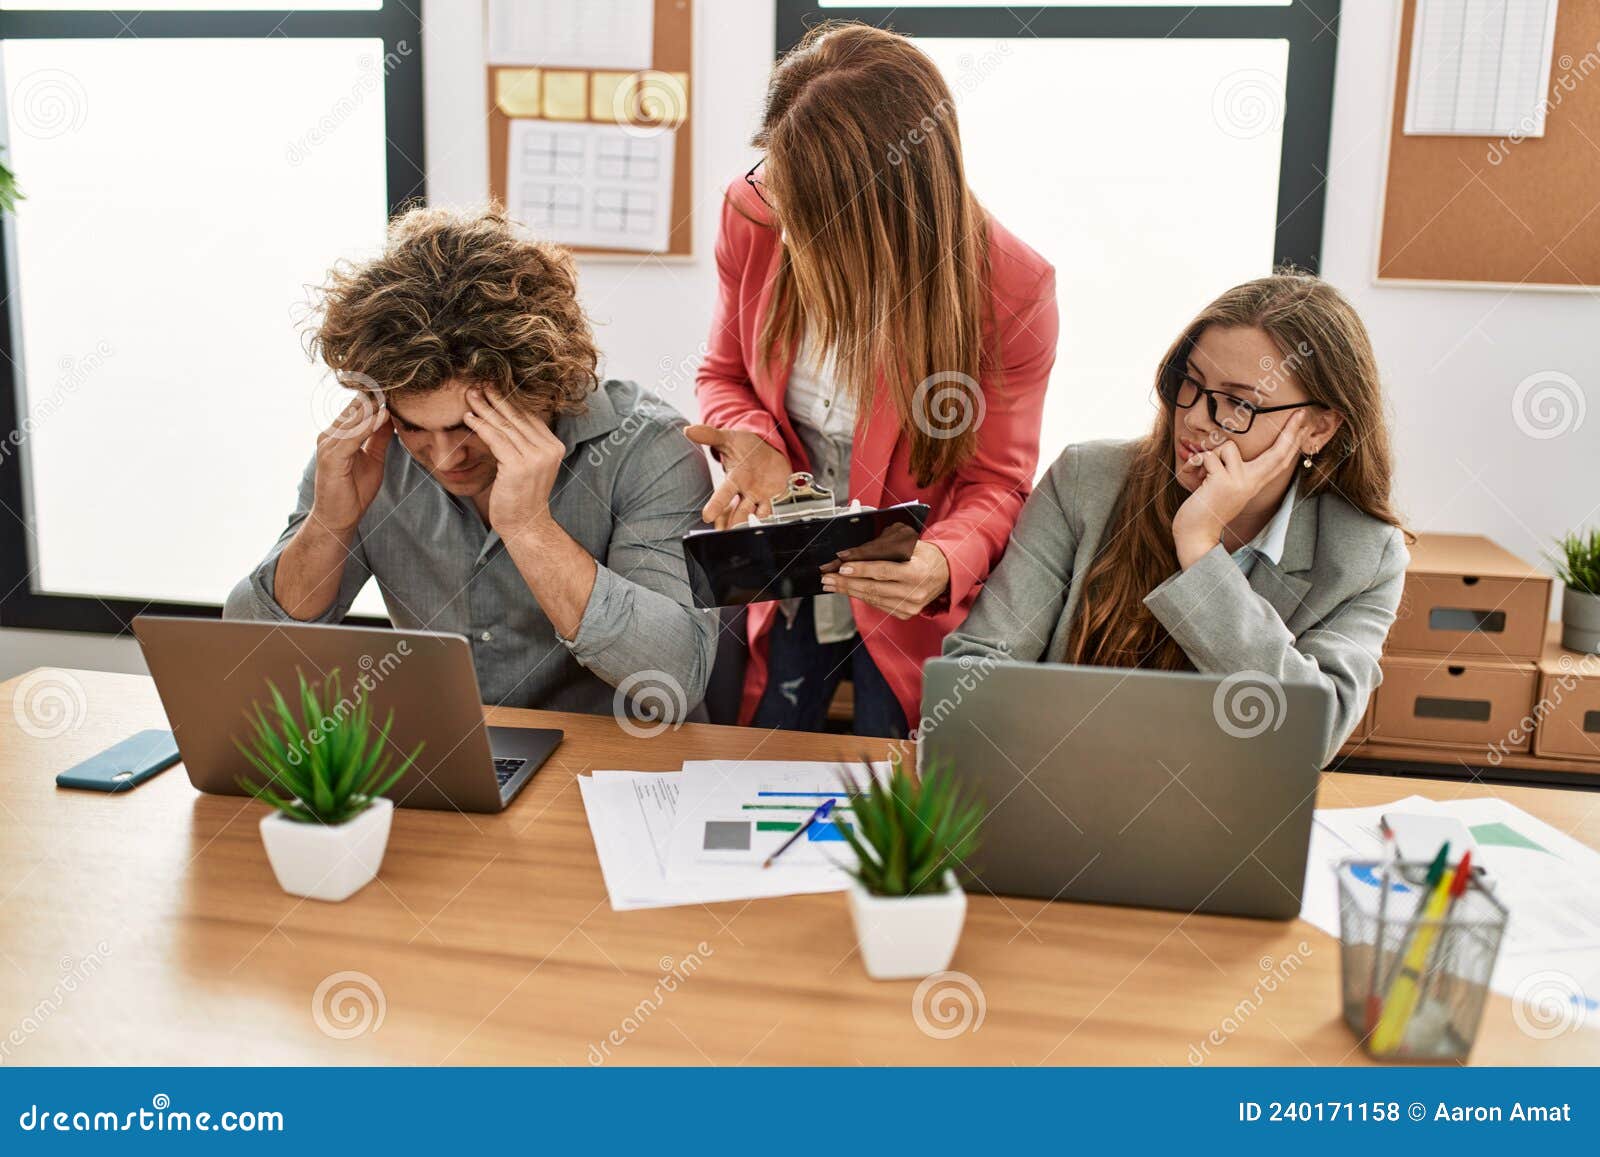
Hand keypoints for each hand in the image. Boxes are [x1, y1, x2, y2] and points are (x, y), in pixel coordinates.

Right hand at [309, 395, 391, 535]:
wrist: (340, 518)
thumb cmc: (354, 490)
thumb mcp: (373, 458)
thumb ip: (378, 437)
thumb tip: (390, 417)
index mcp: (338, 434)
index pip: (357, 408)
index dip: (375, 395)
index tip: (396, 382)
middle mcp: (330, 435)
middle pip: (354, 409)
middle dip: (374, 394)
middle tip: (396, 377)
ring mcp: (328, 445)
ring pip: (353, 420)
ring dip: (372, 405)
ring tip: (391, 391)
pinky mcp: (331, 458)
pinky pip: (351, 438)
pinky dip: (366, 426)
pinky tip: (382, 416)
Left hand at [462, 387, 564, 540]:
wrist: (525, 525)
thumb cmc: (522, 496)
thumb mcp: (530, 465)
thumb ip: (525, 443)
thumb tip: (506, 418)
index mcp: (554, 446)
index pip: (529, 417)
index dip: (510, 401)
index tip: (493, 388)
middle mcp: (549, 449)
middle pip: (517, 418)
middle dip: (496, 400)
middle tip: (479, 385)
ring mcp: (536, 457)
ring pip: (505, 426)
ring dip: (485, 409)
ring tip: (470, 397)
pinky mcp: (518, 465)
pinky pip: (496, 439)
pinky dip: (480, 426)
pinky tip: (468, 417)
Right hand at [684, 424, 792, 528]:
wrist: (767, 450)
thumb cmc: (745, 447)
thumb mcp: (728, 438)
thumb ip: (710, 435)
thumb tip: (689, 429)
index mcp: (734, 480)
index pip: (723, 494)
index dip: (715, 505)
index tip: (707, 516)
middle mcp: (746, 492)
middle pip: (738, 512)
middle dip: (733, 524)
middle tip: (727, 535)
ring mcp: (761, 496)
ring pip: (755, 515)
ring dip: (752, 525)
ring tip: (748, 534)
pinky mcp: (776, 497)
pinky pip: (776, 510)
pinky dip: (775, 517)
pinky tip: (772, 525)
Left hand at [819, 540, 950, 619]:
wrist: (946, 573)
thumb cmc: (925, 555)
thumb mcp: (909, 545)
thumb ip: (884, 549)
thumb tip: (854, 553)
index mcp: (917, 572)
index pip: (883, 571)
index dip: (860, 569)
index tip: (842, 566)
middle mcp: (914, 593)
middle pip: (873, 588)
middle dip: (846, 583)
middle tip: (827, 578)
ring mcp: (909, 606)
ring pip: (872, 598)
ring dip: (848, 591)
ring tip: (831, 584)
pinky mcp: (904, 614)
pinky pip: (877, 605)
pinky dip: (861, 596)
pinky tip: (848, 590)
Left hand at [1172, 411, 1305, 568]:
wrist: (1194, 534)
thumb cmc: (1205, 507)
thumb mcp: (1224, 485)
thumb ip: (1231, 468)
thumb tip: (1229, 445)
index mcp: (1254, 483)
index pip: (1279, 459)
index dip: (1292, 440)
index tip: (1304, 421)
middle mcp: (1251, 482)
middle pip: (1278, 453)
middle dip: (1291, 430)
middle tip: (1302, 411)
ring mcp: (1238, 482)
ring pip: (1227, 446)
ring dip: (1208, 454)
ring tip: (1201, 472)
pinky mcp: (1222, 481)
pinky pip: (1208, 456)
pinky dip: (1193, 462)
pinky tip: (1190, 475)